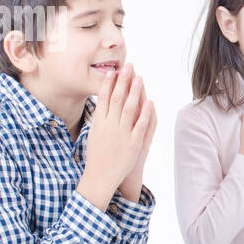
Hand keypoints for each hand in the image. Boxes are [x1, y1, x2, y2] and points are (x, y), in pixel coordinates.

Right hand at [80, 63, 153, 208]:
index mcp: (98, 122)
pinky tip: (150, 101)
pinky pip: (141, 125)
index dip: (108, 83)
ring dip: (135, 92)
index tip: (113, 71)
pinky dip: (146, 113)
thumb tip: (102, 102)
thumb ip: (98, 118)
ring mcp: (122, 134)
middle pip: (117, 98)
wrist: (101, 177)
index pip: (103, 98)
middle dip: (123, 81)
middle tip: (128, 66)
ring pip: (129, 108)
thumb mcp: (93, 134)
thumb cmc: (96, 155)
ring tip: (139, 78)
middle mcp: (109, 126)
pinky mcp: (133, 143)